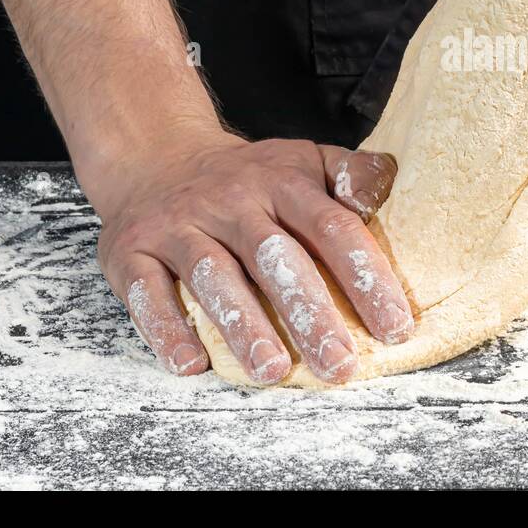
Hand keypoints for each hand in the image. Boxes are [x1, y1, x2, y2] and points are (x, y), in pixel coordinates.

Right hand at [94, 126, 412, 384]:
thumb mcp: (305, 161)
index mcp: (283, 182)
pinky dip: (167, 329)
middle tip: (339, 365)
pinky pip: (147, 291)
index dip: (366, 278)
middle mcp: (231, 201)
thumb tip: (389, 185)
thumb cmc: (249, 179)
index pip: (332, 228)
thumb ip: (353, 174)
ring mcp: (179, 225)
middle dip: (310, 314)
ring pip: (214, 276)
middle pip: (275, 258)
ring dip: (243, 326)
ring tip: (272, 370)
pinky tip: (191, 364)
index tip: (395, 328)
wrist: (155, 157)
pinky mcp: (132, 251)